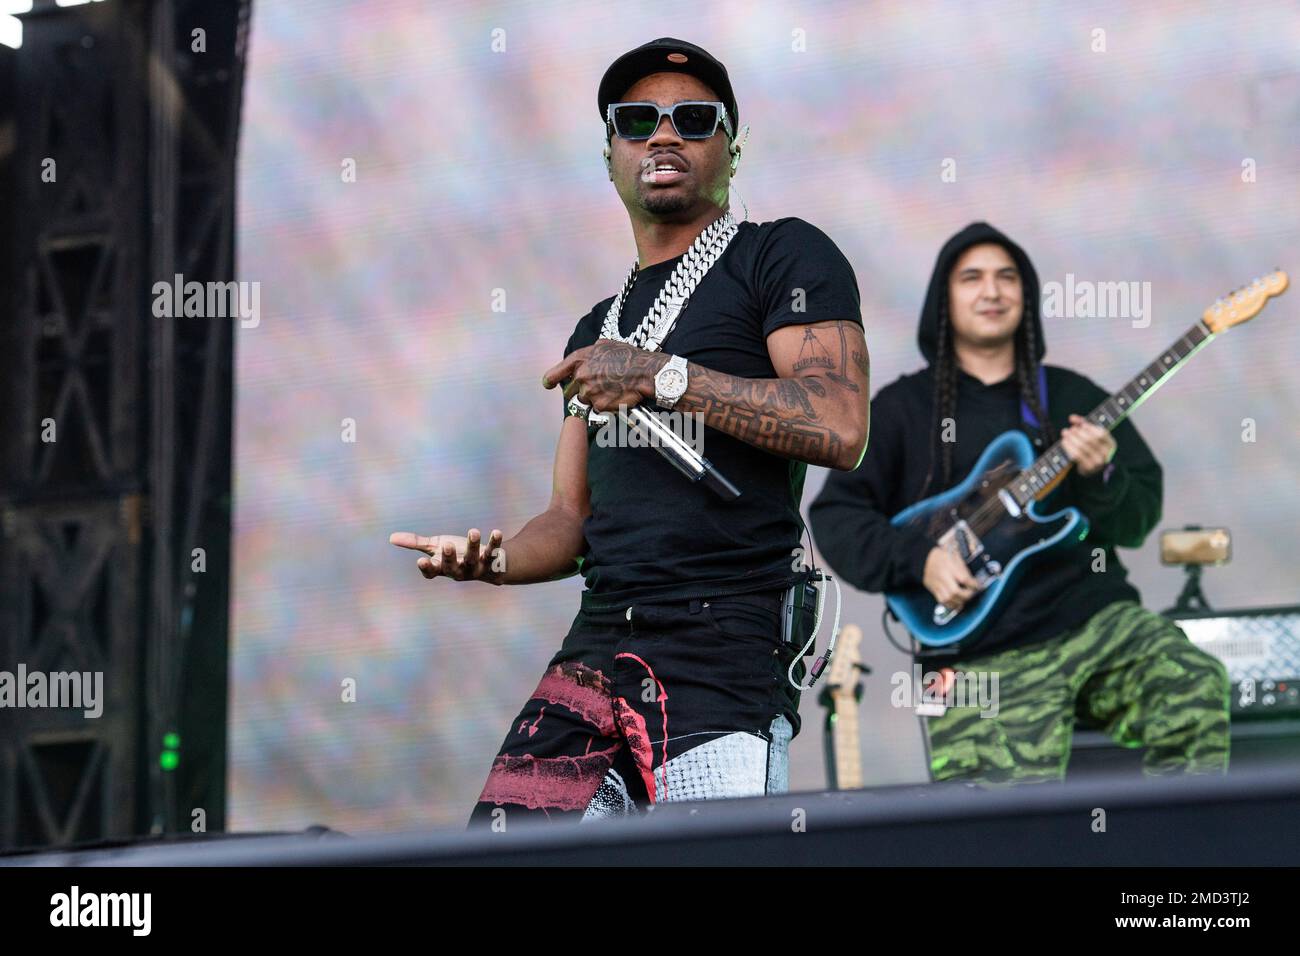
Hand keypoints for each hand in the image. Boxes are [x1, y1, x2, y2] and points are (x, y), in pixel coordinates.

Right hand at [388, 528, 505, 583]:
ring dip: (473, 546)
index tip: (421, 560)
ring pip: (473, 559)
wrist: (487, 564)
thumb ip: (416, 543)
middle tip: (446, 545)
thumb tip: (391, 538)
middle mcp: (459, 571)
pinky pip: (493, 553)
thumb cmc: (456, 553)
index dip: (427, 568)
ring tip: (473, 531)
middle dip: (449, 557)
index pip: (432, 572)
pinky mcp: (492, 561)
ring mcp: (476, 568)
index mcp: (442, 568)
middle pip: (452, 568)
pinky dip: (495, 543)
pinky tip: (496, 532)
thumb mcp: (435, 547)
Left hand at [541, 340, 666, 412]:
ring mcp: (589, 392)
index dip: (552, 380)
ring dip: (594, 398)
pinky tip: (615, 396)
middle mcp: (581, 376)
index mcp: (580, 360)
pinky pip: (597, 408)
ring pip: (585, 401)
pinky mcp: (599, 405)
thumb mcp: (605, 345)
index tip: (548, 384)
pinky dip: (605, 405)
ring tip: (610, 390)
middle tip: (595, 387)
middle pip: (570, 391)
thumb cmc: (627, 356)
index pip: (557, 372)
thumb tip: (586, 356)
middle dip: (579, 391)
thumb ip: (590, 352)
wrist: (643, 371)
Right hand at [923, 547, 978, 611]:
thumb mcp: (955, 556)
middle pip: (955, 591)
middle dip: (966, 595)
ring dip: (959, 601)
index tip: (977, 586)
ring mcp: (935, 584)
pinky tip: (956, 603)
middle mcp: (941, 576)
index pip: (963, 579)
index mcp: (948, 565)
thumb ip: (964, 568)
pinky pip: (941, 601)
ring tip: (965, 599)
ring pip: (948, 598)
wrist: (924, 557)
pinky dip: (951, 604)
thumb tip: (973, 580)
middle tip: (972, 593)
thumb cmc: (942, 555)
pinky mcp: (932, 589)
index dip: (973, 584)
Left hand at [1060, 414, 1115, 476]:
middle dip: (1078, 433)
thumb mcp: (1091, 434)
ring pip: (1081, 447)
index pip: (1102, 434)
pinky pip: (1076, 455)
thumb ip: (1083, 424)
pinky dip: (1068, 447)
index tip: (1082, 425)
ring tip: (1065, 432)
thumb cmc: (1091, 446)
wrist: (1093, 467)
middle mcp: (1106, 453)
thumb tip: (1071, 417)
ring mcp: (1097, 462)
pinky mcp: (1088, 468)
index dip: (1091, 428)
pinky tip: (1064, 441)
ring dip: (1071, 438)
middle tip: (1070, 429)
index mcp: (1110, 444)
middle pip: (1090, 440)